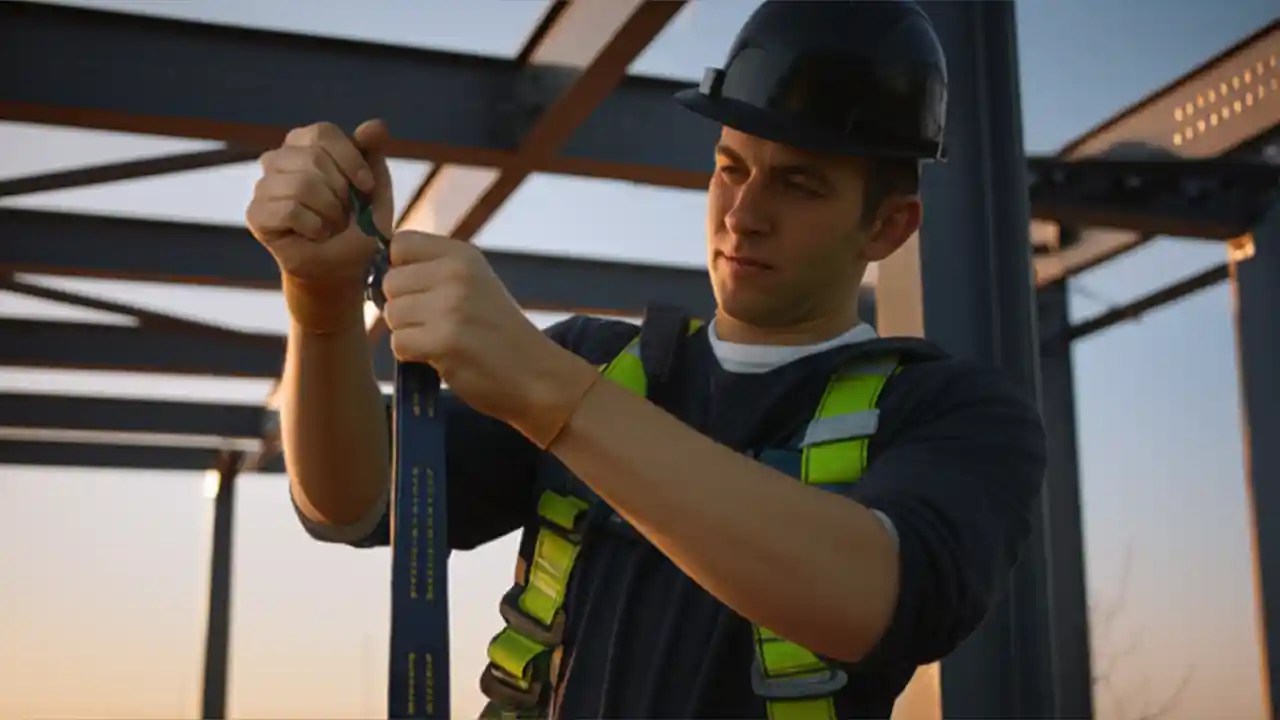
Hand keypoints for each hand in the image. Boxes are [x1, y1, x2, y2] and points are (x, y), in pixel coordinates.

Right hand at [246, 119, 393, 330]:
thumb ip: (373, 153)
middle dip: (341, 192)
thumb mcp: (374, 186)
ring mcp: (263, 186)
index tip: (366, 187)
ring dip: (329, 212)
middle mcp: (279, 158)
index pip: (323, 133)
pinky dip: (315, 226)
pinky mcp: (256, 214)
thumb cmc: (359, 223)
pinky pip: (290, 210)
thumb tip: (376, 125)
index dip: (350, 159)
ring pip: (302, 185)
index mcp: (305, 142)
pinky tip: (316, 234)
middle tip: (345, 213)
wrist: (344, 267)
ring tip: (331, 225)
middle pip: (313, 159)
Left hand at [381, 231, 596, 444]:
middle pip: (390, 281)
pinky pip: (399, 343)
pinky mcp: (445, 340)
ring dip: (408, 333)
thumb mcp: (475, 285)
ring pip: (392, 314)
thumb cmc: (498, 333)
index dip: (400, 268)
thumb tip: (380, 272)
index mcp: (463, 255)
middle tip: (433, 323)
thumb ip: (434, 272)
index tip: (420, 290)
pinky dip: (413, 356)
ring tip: (440, 340)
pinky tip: (441, 357)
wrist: (535, 376)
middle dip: (403, 306)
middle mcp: (457, 273)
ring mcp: (451, 306)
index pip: (401, 243)